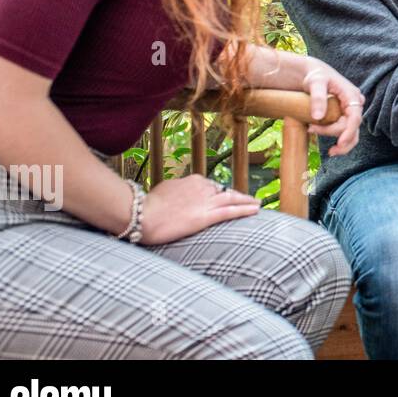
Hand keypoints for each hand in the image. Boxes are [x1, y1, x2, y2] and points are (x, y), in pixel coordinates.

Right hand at [140, 174, 259, 244]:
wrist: (140, 215)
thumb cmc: (147, 206)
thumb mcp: (164, 191)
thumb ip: (177, 191)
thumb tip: (179, 194)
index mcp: (192, 181)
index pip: (211, 186)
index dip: (220, 193)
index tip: (226, 196)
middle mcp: (202, 187)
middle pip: (224, 192)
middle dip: (237, 196)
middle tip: (249, 200)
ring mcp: (206, 201)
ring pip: (232, 199)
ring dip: (247, 201)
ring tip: (257, 204)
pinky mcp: (206, 216)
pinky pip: (231, 211)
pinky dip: (245, 210)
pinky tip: (256, 209)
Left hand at [300, 58, 362, 156]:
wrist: (313, 74)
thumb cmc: (315, 75)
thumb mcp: (315, 83)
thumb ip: (318, 98)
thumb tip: (318, 117)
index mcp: (352, 95)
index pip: (355, 118)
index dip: (349, 132)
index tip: (340, 143)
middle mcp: (355, 104)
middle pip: (352, 128)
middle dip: (334, 135)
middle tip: (311, 130)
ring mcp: (350, 111)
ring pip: (351, 133)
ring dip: (338, 142)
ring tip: (316, 135)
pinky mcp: (344, 116)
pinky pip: (344, 131)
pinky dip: (335, 137)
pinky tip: (320, 135)